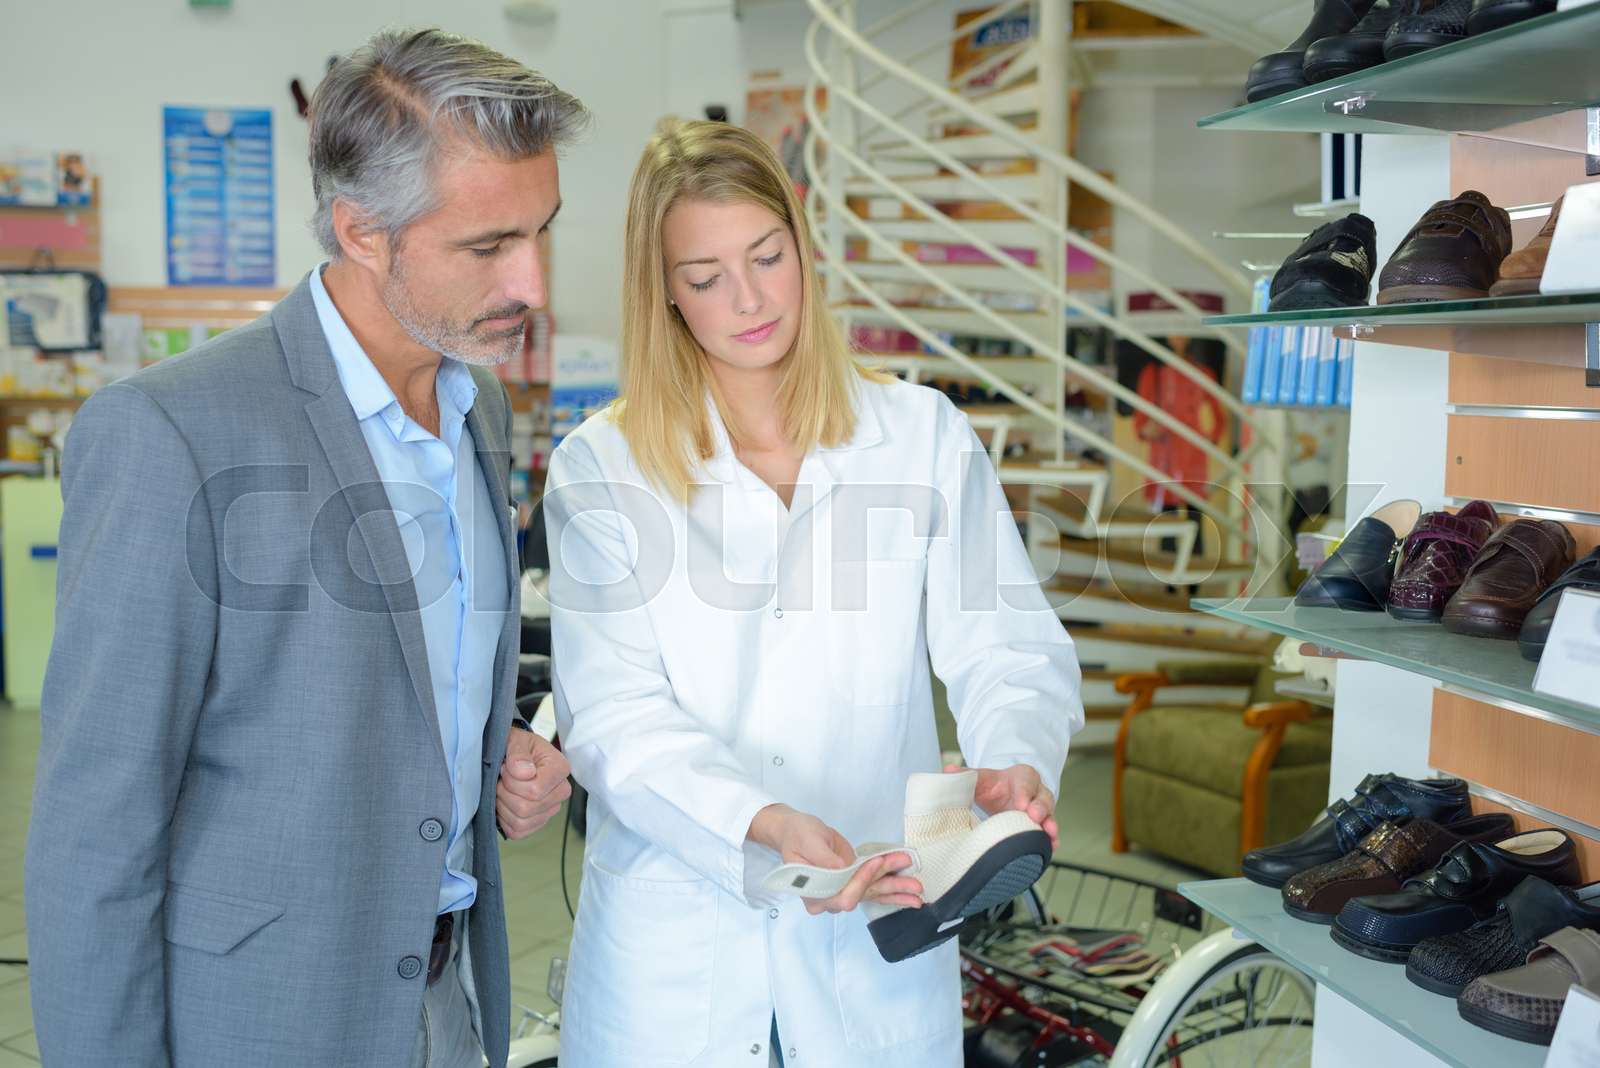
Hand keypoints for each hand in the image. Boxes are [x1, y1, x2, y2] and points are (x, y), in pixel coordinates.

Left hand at [496, 728, 572, 839]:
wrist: (514, 756)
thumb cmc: (518, 747)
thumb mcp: (516, 740)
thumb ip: (519, 753)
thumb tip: (524, 773)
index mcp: (560, 769)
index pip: (535, 791)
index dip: (512, 782)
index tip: (505, 768)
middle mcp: (560, 792)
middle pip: (526, 808)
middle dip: (505, 793)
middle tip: (501, 779)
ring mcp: (550, 810)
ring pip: (521, 822)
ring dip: (503, 807)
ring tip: (502, 790)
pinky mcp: (538, 822)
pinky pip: (517, 832)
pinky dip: (504, 819)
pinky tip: (504, 803)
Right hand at [748, 805, 921, 915]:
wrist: (796, 831)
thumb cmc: (798, 835)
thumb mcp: (808, 841)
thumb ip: (825, 858)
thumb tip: (844, 870)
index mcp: (814, 892)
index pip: (842, 895)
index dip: (861, 882)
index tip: (877, 862)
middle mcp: (830, 898)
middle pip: (863, 896)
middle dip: (889, 886)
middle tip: (913, 882)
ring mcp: (843, 891)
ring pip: (872, 894)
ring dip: (897, 890)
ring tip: (918, 889)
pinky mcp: (854, 883)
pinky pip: (874, 890)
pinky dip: (893, 891)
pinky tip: (911, 894)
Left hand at [951, 763, 1058, 850]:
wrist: (1001, 794)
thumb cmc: (993, 785)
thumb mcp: (980, 778)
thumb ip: (965, 775)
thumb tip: (948, 770)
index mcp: (1022, 776)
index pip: (1026, 781)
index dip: (1024, 792)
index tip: (1021, 804)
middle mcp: (1036, 791)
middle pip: (1042, 798)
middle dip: (1040, 808)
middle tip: (1034, 817)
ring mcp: (1041, 809)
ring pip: (1049, 815)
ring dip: (1050, 824)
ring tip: (1049, 835)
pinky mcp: (1042, 824)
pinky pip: (1049, 832)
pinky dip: (1051, 839)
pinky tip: (1051, 846)